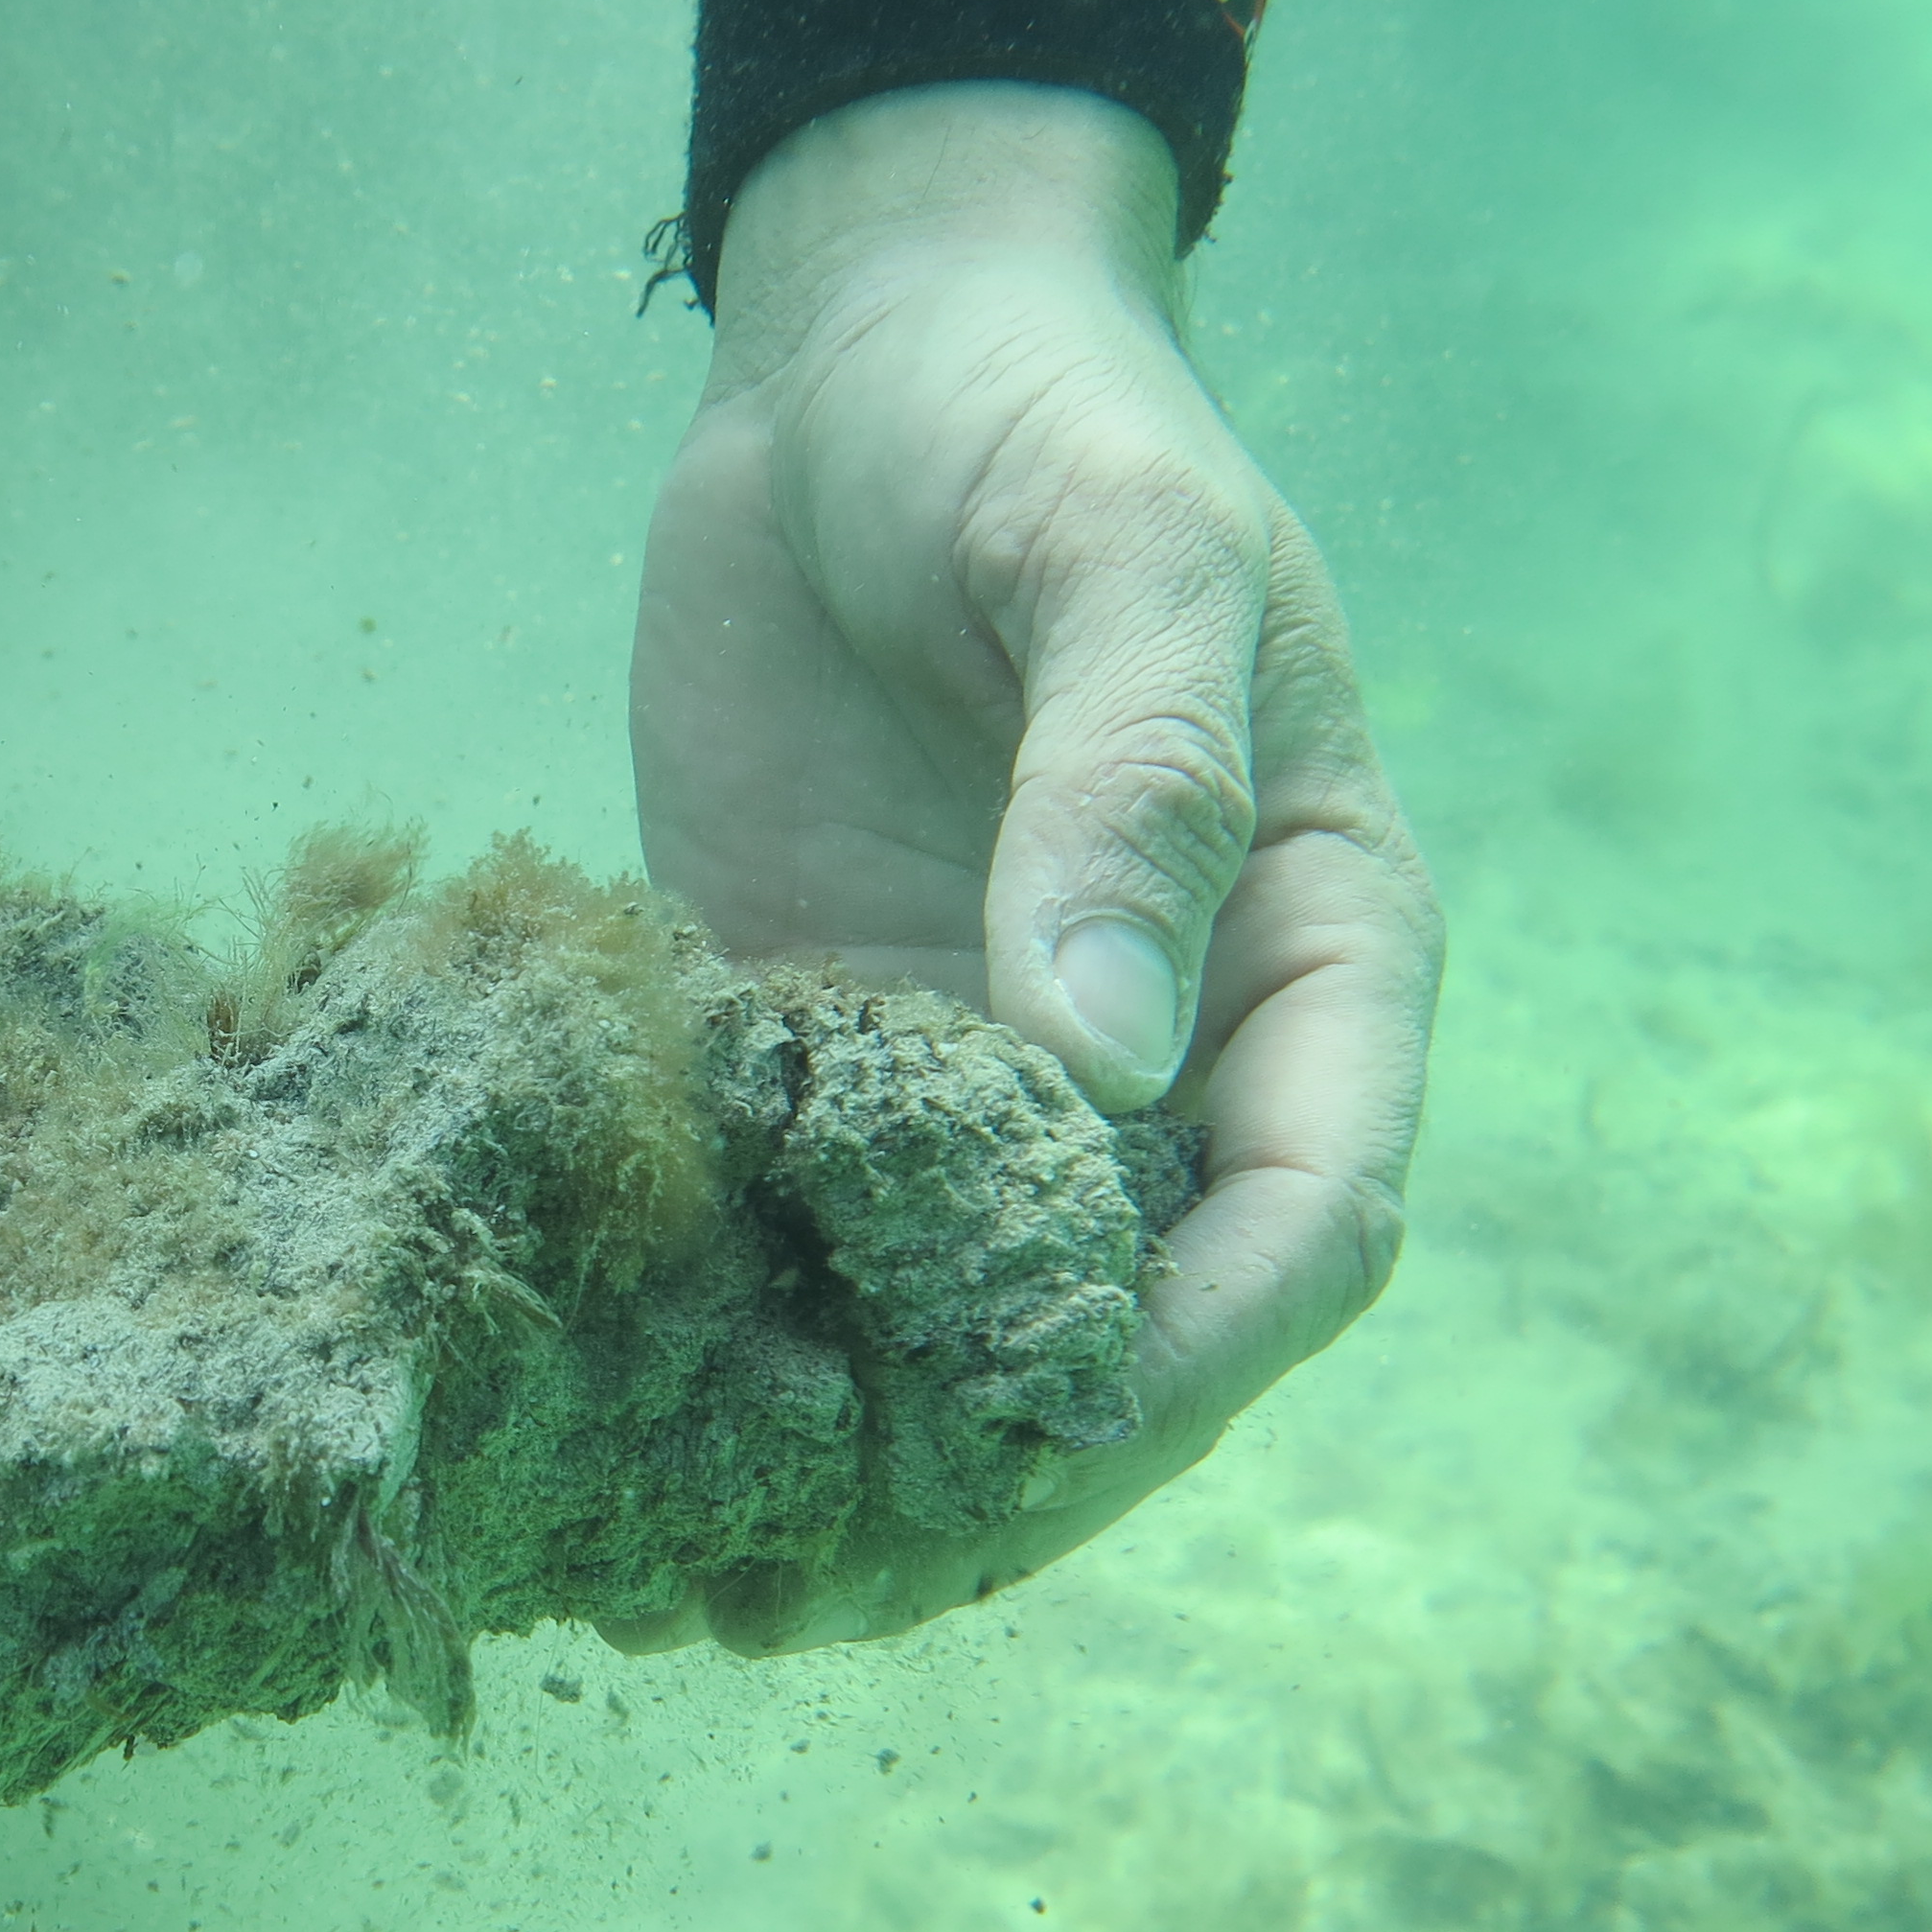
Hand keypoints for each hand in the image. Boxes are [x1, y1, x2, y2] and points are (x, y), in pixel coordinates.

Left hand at [627, 83, 1441, 1648]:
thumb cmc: (1032, 415)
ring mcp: (981, 1054)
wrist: (853, 350)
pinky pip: (798, 1218)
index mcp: (1307, 947)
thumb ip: (1129, 779)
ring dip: (857, 1447)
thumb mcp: (1117, 550)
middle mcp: (1164, 1043)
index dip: (1201, 1343)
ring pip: (956, 1310)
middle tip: (831, 1581)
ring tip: (704, 1579)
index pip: (1311, 1214)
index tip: (1048, 1428)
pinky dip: (733, 1326)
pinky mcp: (819, 1034)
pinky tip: (621, 1425)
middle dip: (1006, 1464)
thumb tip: (1102, 1047)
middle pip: (1128, 1315)